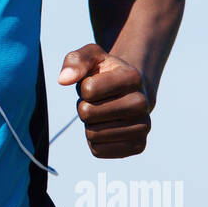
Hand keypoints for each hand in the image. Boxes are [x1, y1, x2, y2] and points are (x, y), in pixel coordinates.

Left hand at [58, 43, 150, 157]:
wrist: (129, 92)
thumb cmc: (105, 73)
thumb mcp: (91, 56)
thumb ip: (75, 61)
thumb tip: (63, 80)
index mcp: (133, 76)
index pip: (88, 90)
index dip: (83, 88)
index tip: (95, 84)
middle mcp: (143, 102)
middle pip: (88, 114)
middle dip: (84, 107)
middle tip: (97, 101)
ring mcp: (144, 126)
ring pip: (93, 133)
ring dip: (90, 124)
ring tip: (103, 113)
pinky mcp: (138, 146)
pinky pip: (99, 150)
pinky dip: (95, 140)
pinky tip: (107, 128)